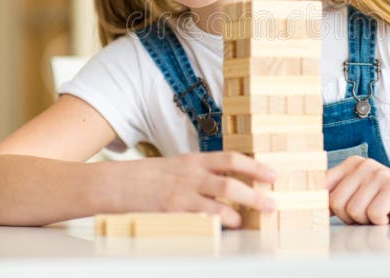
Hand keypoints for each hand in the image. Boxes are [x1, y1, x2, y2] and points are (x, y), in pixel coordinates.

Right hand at [121, 151, 276, 227]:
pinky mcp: (171, 212)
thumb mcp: (178, 166)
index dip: (255, 167)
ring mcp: (181, 194)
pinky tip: (222, 230)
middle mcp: (191, 175)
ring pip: (218, 203)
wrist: (115, 183)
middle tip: (271, 204)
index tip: (273, 174)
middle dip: (254, 194)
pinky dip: (214, 226)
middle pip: (230, 182)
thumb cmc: (148, 176)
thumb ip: (202, 172)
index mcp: (194, 160)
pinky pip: (199, 220)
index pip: (231, 158)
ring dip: (237, 214)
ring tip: (246, 221)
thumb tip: (230, 182)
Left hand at [326, 156, 389, 224]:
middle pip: (335, 202)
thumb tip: (312, 206)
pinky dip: (380, 222)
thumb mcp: (359, 193)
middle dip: (348, 217)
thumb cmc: (388, 201)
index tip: (330, 214)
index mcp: (351, 164)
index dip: (325, 205)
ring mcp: (378, 174)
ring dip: (365, 220)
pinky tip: (389, 215)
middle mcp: (363, 165)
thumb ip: (338, 195)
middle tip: (365, 215)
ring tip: (379, 213)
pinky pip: (373, 214)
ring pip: (353, 210)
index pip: (323, 185)